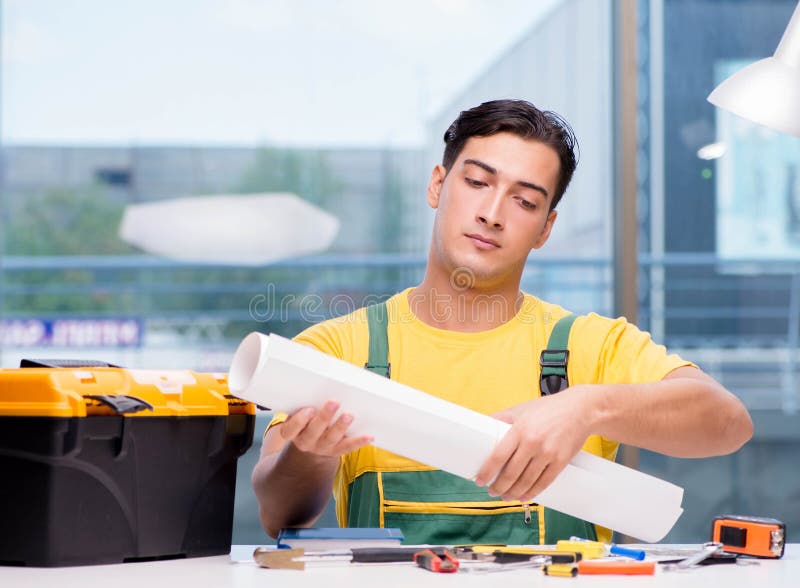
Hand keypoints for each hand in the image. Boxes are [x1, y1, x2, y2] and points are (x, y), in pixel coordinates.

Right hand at [279, 400, 372, 456]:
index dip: (298, 422)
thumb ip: (303, 397)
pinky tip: (369, 436)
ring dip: (340, 427)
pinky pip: (347, 447)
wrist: (312, 439)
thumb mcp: (298, 407)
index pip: (290, 429)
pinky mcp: (335, 450)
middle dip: (324, 417)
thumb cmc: (305, 416)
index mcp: (293, 431)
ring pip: (330, 439)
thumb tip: (315, 370)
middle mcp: (305, 441)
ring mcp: (321, 448)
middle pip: (313, 432)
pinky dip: (358, 441)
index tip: (309, 410)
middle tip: (334, 403)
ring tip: (349, 415)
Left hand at [474, 387, 596, 501]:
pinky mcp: (561, 462)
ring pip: (526, 482)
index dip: (487, 471)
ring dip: (513, 493)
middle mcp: (533, 443)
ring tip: (505, 496)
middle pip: (511, 474)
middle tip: (491, 491)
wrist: (581, 410)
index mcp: (520, 429)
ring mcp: (548, 454)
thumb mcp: (522, 409)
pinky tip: (523, 496)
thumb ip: (502, 417)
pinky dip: (532, 493)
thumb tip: (483, 426)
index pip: (498, 456)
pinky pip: (544, 483)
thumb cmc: (549, 408)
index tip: (480, 480)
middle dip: (498, 487)